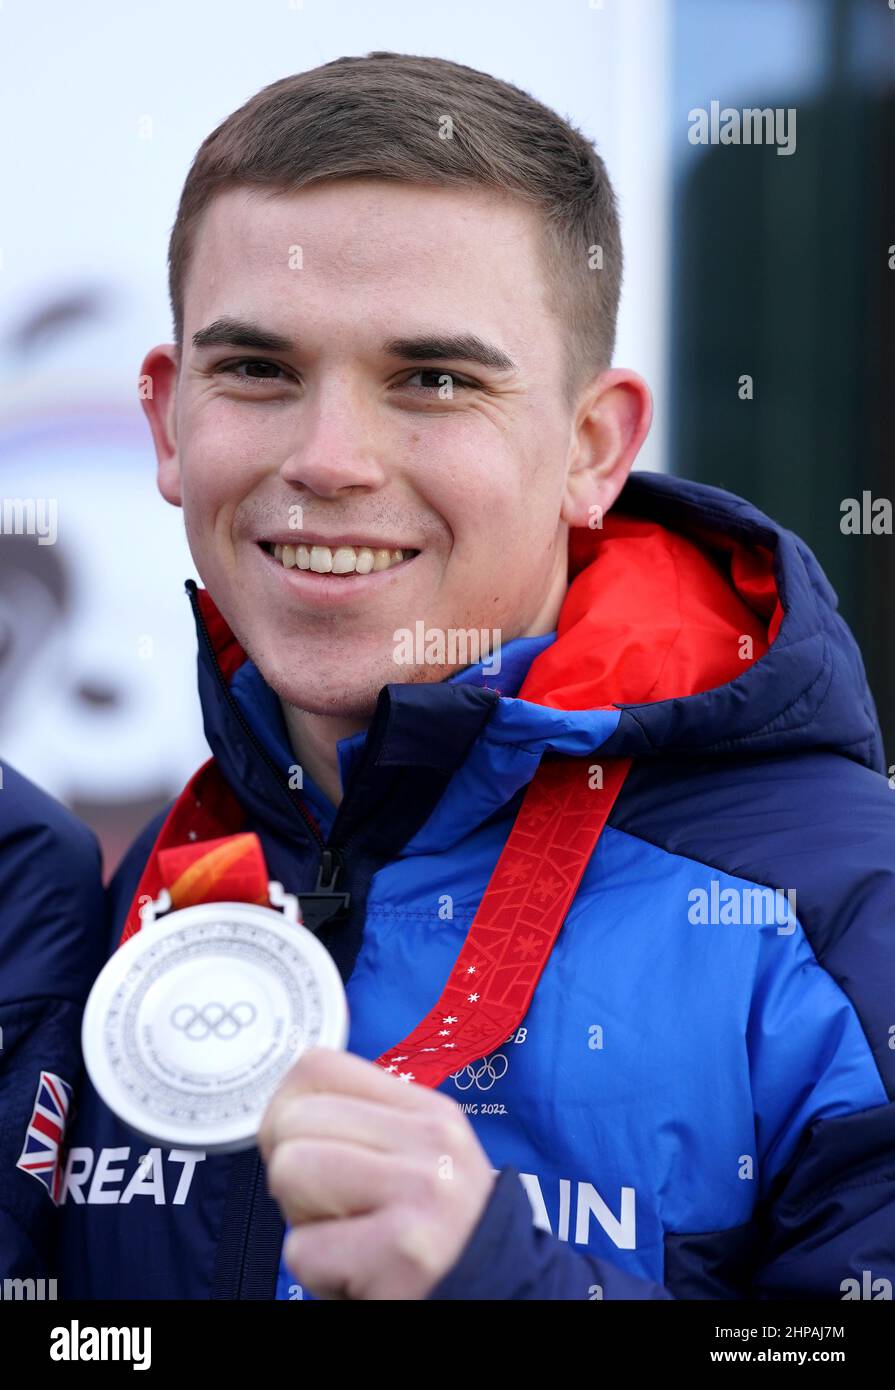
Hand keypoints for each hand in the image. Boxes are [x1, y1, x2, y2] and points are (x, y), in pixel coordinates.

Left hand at [258, 1046, 496, 1299]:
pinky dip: (317, 1273)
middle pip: (293, 1119)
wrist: (496, 1298)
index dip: (286, 1110)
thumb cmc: (434, 1237)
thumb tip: (281, 1116)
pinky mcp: (403, 1251)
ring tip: (348, 1239)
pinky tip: (361, 1275)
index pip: (319, 1067)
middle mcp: (432, 1141)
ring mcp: (422, 1192)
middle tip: (336, 1211)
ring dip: (302, 1221)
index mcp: (429, 1112)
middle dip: (292, 1174)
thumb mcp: (419, 1161)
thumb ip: (363, 1127)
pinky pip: (302, 1249)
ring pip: (290, 1169)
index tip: (303, 1150)